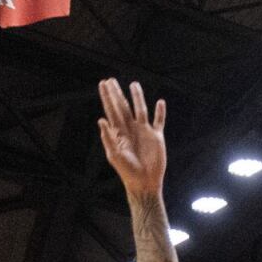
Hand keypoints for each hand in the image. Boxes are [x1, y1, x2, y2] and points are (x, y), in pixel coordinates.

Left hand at [95, 78, 168, 199]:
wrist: (144, 181)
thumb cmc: (127, 170)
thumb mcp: (115, 155)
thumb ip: (108, 137)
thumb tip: (101, 120)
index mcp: (119, 132)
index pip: (111, 110)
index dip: (107, 97)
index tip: (103, 84)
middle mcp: (130, 128)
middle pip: (123, 106)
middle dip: (117, 94)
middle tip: (111, 80)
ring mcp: (144, 131)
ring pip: (140, 109)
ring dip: (137, 97)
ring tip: (134, 84)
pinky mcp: (156, 137)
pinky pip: (159, 121)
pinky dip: (160, 112)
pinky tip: (160, 102)